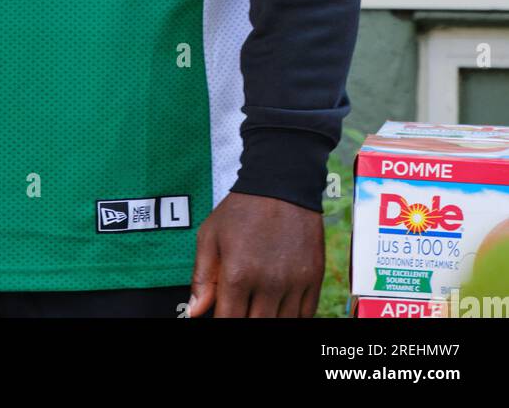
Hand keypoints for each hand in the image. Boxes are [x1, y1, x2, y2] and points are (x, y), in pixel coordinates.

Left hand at [186, 192, 323, 317]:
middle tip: (241, 308)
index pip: (229, 322)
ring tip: (259, 306)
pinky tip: (280, 306)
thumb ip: (202, 278)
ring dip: (268, 318)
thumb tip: (194, 312)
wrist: (281, 182)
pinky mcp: (314, 277)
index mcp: (238, 273)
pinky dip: (292, 316)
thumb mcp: (210, 235)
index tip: (224, 316)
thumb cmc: (242, 209)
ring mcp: (294, 282)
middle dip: (246, 320)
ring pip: (282, 324)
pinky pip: (306, 314)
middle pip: (257, 326)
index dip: (224, 324)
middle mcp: (268, 282)